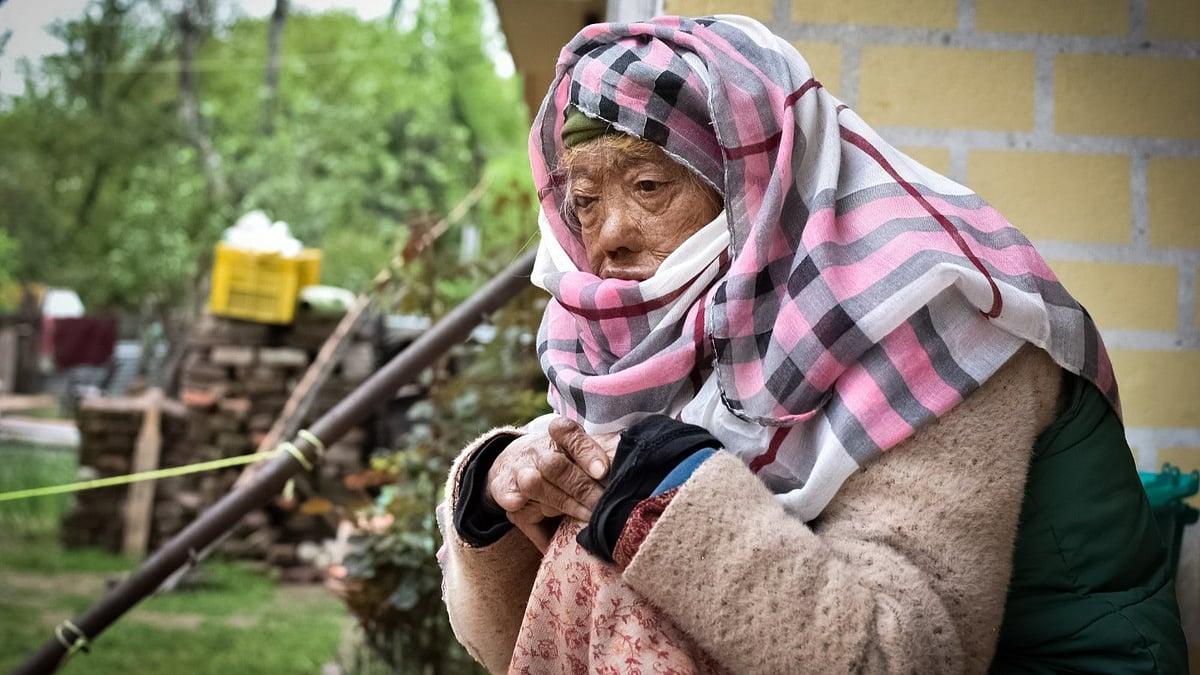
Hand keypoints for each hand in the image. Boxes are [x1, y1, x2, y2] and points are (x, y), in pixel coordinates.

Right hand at [486, 418, 617, 549]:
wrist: (516, 463)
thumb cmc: (563, 462)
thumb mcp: (582, 454)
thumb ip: (606, 456)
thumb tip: (638, 470)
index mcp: (559, 436)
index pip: (569, 433)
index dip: (586, 452)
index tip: (603, 472)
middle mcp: (537, 449)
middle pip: (555, 466)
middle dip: (582, 489)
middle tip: (602, 506)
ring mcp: (518, 470)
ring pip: (534, 483)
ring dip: (561, 503)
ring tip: (584, 516)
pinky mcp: (504, 492)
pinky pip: (513, 503)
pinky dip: (527, 513)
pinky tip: (545, 521)